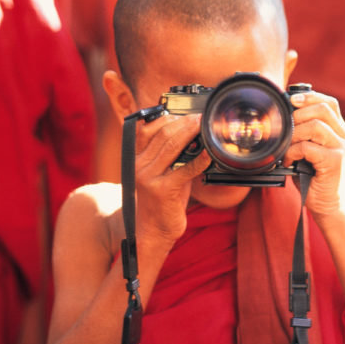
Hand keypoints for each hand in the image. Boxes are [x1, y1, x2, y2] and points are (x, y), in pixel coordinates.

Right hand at [132, 113, 210, 246]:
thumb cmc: (162, 200)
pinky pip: (183, 170)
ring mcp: (148, 178)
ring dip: (190, 133)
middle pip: (161, 134)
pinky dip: (198, 160)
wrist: (152, 231)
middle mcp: (139, 165)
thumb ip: (172, 154)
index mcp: (136, 158)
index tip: (185, 112)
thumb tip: (193, 135)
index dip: (167, 117)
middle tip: (200, 116)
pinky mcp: (162, 191)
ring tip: (203, 126)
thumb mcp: (162, 173)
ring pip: (170, 147)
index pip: (147, 129)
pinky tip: (208, 155)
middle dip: (183, 122)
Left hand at [283, 91, 344, 220]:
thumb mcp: (311, 152)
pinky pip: (309, 147)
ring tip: (286, 146)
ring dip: (295, 133)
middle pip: (323, 109)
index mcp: (341, 132)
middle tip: (285, 126)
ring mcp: (343, 148)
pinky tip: (289, 160)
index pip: (330, 103)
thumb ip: (306, 135)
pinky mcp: (336, 161)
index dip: (310, 97)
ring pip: (316, 126)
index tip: (291, 99)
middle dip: (299, 112)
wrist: (330, 207)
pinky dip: (293, 151)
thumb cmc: (316, 180)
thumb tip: (284, 120)